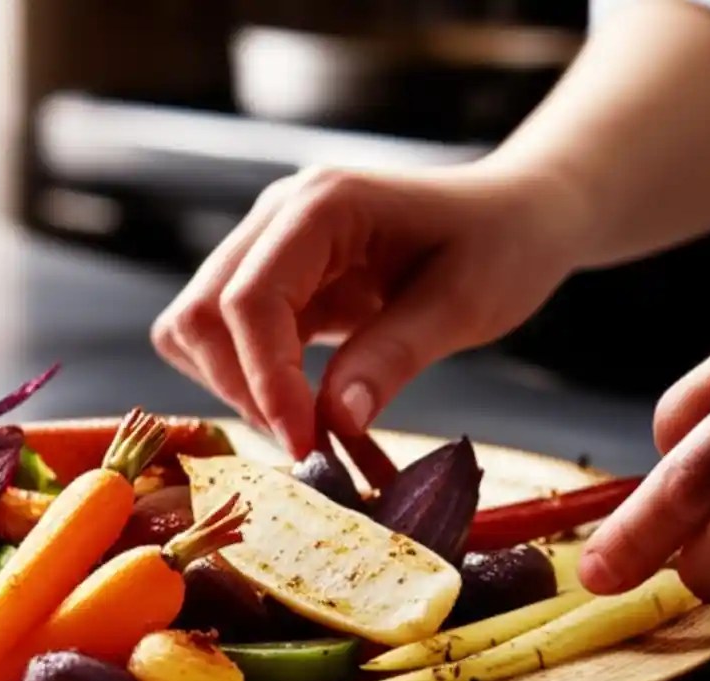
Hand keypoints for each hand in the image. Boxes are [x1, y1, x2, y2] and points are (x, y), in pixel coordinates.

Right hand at [151, 164, 587, 457]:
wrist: (514, 216)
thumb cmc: (502, 244)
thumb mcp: (465, 303)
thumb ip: (395, 355)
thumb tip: (334, 420)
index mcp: (322, 206)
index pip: (249, 298)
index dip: (265, 380)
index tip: (306, 443)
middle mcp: (277, 218)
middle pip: (200, 314)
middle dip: (243, 390)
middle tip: (309, 445)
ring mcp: (268, 246)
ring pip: (196, 329)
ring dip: (238, 389)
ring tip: (308, 427)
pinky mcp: (274, 279)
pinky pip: (228, 339)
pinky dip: (253, 384)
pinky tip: (307, 409)